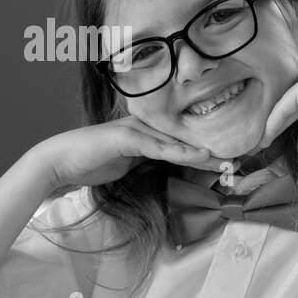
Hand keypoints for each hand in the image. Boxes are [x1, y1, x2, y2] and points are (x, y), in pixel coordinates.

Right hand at [33, 116, 227, 193]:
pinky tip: (199, 156)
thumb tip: (167, 170)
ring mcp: (135, 130)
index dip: (203, 154)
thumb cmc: (89, 164)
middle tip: (238, 162)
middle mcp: (143, 127)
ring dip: (203, 152)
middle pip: (184, 139)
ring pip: (176, 141)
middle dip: (211, 152)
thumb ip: (146, 163)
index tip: (227, 164)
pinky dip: (180, 152)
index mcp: (145, 133)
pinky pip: (158, 146)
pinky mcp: (126, 137)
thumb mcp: (126, 166)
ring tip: (227, 161)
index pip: (180, 143)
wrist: (59, 161)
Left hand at [258, 65, 297, 165]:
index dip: (281, 116)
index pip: (294, 96)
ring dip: (271, 121)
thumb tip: (281, 122)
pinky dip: (274, 121)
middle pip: (287, 96)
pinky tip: (267, 137)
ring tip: (262, 141)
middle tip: (262, 139)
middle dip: (274, 116)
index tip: (269, 136)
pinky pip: (284, 105)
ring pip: (284, 101)